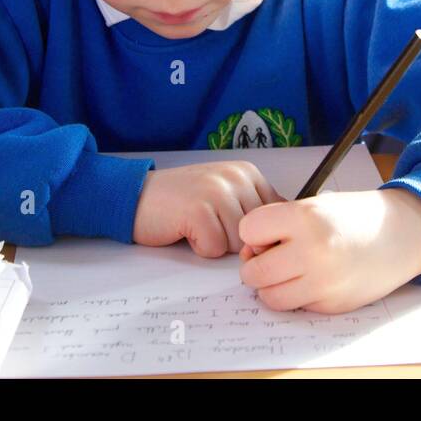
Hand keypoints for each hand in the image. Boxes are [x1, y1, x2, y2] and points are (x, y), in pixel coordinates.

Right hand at [132, 161, 283, 256]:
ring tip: (195, 224)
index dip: (254, 233)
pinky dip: (198, 247)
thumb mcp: (225, 194)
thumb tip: (285, 234)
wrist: (136, 195)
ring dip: (214, 243)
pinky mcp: (199, 210)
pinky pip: (215, 248)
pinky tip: (185, 229)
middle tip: (207, 222)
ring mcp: (218, 191)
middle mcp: (237, 177)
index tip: (227, 223)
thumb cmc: (180, 201)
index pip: (276, 217)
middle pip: (257, 234)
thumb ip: (253, 207)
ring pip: (237, 244)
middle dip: (232, 238)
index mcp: (248, 172)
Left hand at [237, 188, 420, 314]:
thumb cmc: (356, 217)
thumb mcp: (315, 205)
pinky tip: (314, 279)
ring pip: (269, 297)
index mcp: (305, 217)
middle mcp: (312, 251)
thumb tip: (249, 254)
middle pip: (252, 272)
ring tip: (290, 271)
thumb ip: (279, 225)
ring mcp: (323, 282)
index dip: (255, 232)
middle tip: (272, 257)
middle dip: (256, 265)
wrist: (401, 235)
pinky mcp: (332, 304)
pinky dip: (297, 296)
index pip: (248, 230)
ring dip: (273, 286)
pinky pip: (296, 307)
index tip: (268, 232)